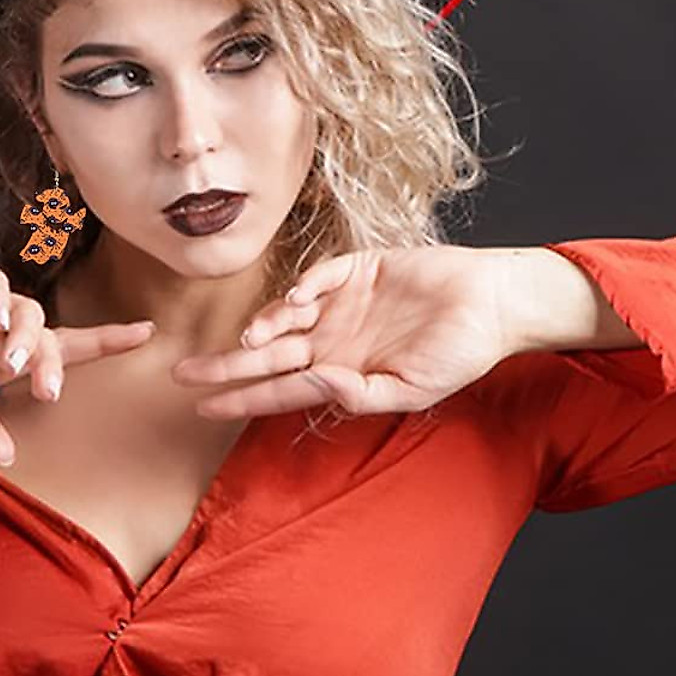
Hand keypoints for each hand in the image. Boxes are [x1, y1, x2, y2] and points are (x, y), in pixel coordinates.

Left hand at [171, 245, 532, 419]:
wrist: (493, 304)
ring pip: (286, 316)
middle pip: (268, 354)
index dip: (241, 398)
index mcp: (343, 371)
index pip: (280, 389)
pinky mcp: (359, 268)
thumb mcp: (412, 390)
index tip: (202, 407)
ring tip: (250, 337)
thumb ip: (360, 394)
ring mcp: (344, 303)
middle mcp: (334, 339)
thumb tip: (313, 383)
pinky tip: (296, 300)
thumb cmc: (459, 353)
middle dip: (226, 365)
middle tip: (183, 373)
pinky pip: (321, 276)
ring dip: (264, 326)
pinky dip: (304, 286)